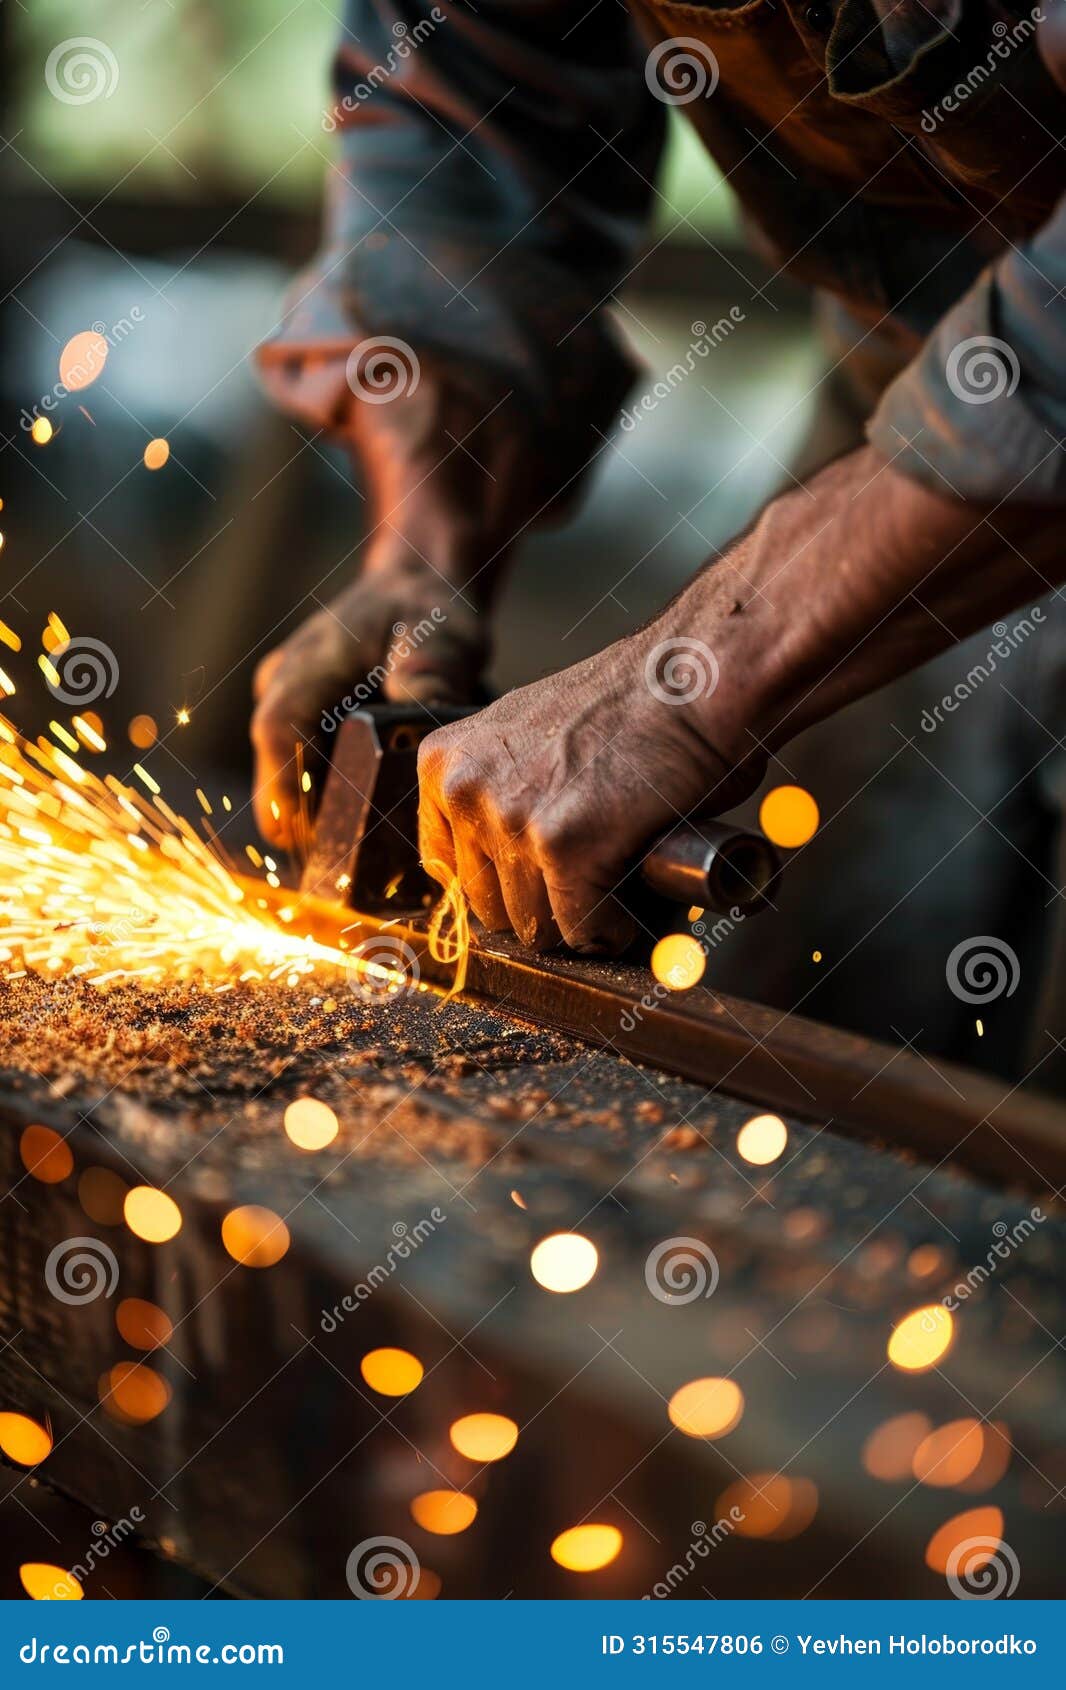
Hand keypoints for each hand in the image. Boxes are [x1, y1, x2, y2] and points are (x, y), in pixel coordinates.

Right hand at [252, 369, 541, 847]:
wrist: (417, 590)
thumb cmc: (429, 611)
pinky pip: (310, 776)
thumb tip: (427, 707)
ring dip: (328, 814)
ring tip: (379, 856)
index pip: (278, 731)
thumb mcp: (443, 636)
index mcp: (307, 666)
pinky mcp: (307, 731)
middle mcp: (285, 692)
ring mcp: (291, 712)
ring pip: (292, 781)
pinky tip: (382, 831)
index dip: (285, 787)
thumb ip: (434, 673)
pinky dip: (339, 802)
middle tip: (360, 866)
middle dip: (313, 819)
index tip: (305, 834)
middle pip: (279, 771)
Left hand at [417, 618, 763, 954]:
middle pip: (488, 906)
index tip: (538, 889)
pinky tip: (633, 908)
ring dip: (581, 922)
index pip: (449, 870)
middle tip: (589, 894)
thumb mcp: (531, 737)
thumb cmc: (633, 701)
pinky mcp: (563, 848)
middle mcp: (466, 790)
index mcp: (447, 762)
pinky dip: (614, 931)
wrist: (694, 676)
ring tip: (616, 893)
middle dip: (543, 908)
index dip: (503, 887)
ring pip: (536, 926)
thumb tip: (509, 874)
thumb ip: (502, 793)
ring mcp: (510, 821)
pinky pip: (583, 929)